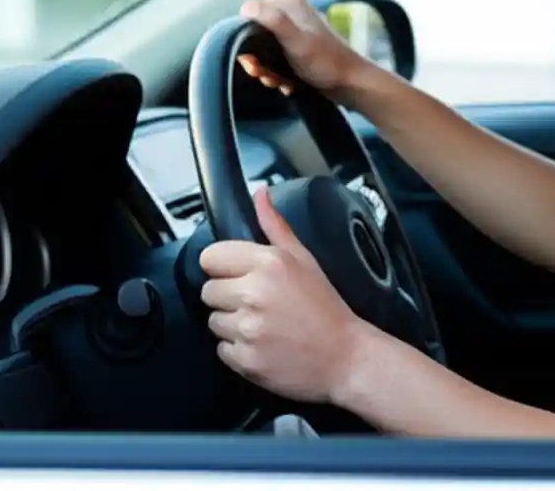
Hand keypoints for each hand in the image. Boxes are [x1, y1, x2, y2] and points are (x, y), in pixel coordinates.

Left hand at [199, 185, 366, 403]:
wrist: (346, 358)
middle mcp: (254, 293)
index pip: (210, 257)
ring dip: (233, 325)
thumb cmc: (326, 308)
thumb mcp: (305, 260)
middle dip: (229, 297)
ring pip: (213, 322)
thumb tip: (260, 194)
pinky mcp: (245, 359)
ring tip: (264, 326)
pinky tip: (264, 346)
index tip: (241, 277)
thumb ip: (275, 226)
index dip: (224, 267)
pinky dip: (239, 351)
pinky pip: (222, 350)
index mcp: (268, 263)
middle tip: (258, 305)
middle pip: (208, 291)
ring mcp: (248, 328)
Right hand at [237, 0, 369, 102]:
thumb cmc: (325, 62)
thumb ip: (273, 21)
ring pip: (265, 51)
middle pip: (256, 35)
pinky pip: (276, 59)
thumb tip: (246, 7)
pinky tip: (287, 84)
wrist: (350, 83)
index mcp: (289, 2)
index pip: (249, 16)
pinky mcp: (298, 47)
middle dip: (259, 60)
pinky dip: (278, 74)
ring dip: (268, 71)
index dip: (247, 41)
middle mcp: (290, 11)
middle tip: (266, 76)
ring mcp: (294, 29)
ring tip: (279, 82)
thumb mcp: (296, 41)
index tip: (255, 63)